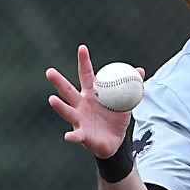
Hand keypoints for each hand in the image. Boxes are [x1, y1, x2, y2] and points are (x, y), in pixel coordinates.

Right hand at [46, 45, 135, 159]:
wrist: (114, 141)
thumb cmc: (114, 118)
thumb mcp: (125, 102)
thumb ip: (130, 87)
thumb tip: (140, 71)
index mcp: (91, 94)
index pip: (86, 75)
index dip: (84, 62)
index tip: (82, 48)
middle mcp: (80, 104)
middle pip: (68, 91)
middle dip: (59, 82)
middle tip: (50, 71)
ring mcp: (79, 119)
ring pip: (67, 111)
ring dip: (59, 106)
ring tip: (52, 99)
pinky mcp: (82, 134)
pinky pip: (76, 135)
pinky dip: (72, 136)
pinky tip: (68, 136)